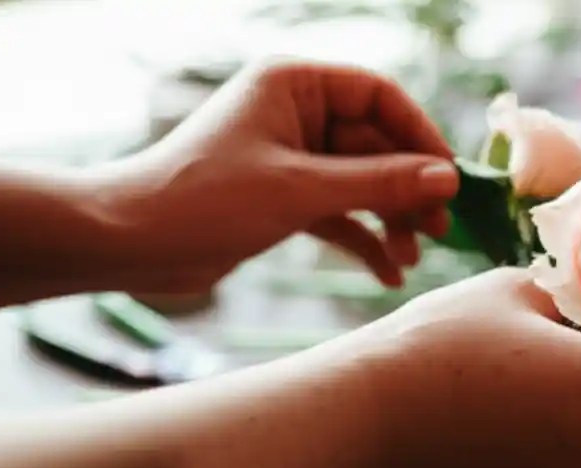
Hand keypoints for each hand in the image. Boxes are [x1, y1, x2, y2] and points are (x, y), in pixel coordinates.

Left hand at [97, 59, 459, 291]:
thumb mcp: (302, 191)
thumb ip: (380, 183)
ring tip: (410, 258)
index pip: (380, 96)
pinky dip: (362, 239)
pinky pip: (340, 211)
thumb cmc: (205, 200)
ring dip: (389, 219)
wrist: (131, 242)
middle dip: (407, 190)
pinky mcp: (283, 196)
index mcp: (295, 84)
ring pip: (362, 182)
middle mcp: (296, 112)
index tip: (449, 181)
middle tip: (438, 231)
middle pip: (377, 144)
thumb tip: (448, 180)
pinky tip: (387, 272)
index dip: (420, 137)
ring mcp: (291, 156)